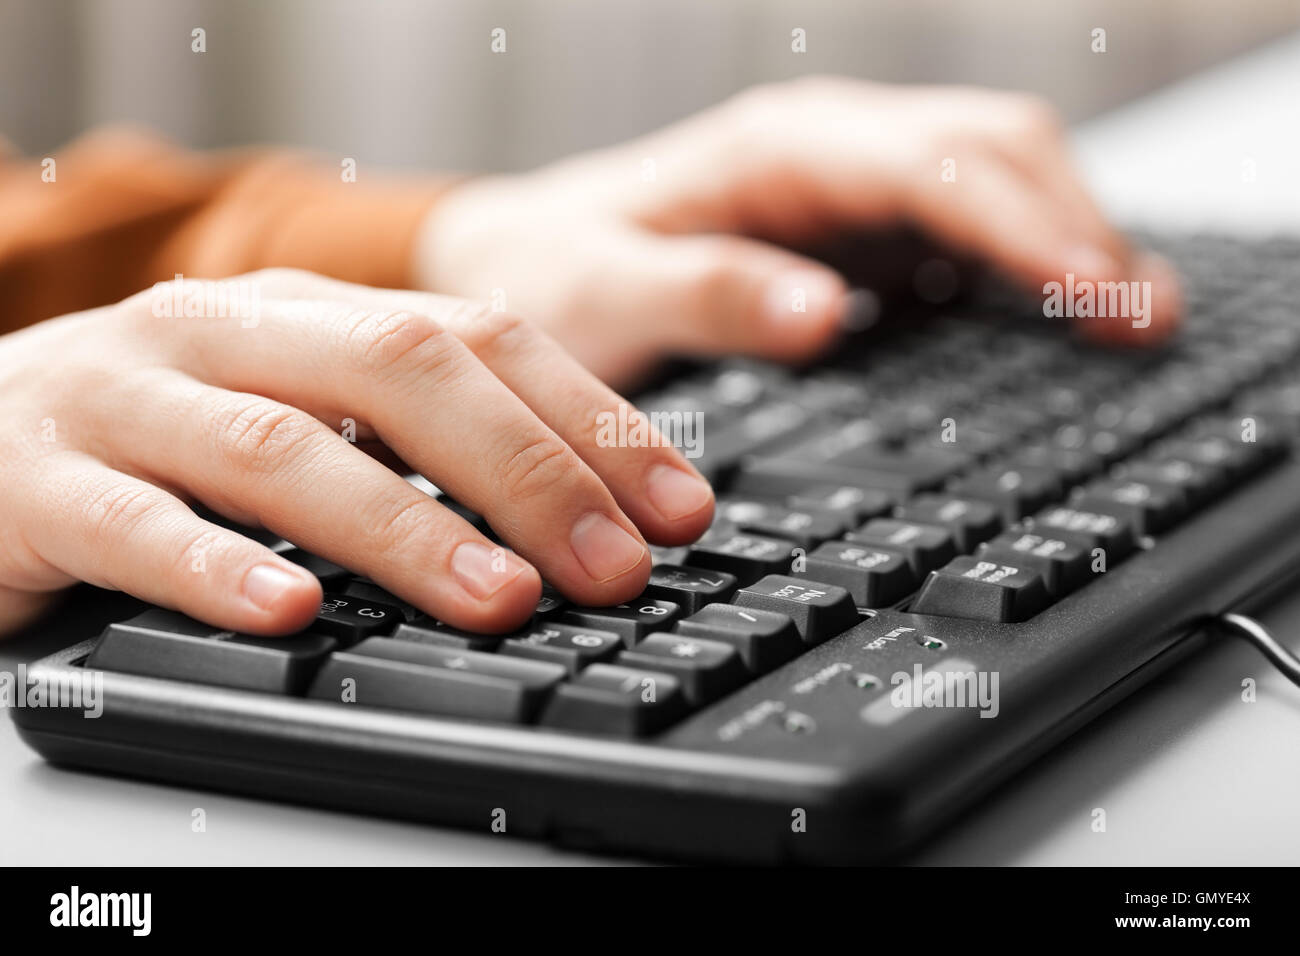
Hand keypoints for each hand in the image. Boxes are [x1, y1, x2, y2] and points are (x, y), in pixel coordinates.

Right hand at [0, 271, 713, 635]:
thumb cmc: (163, 434)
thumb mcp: (304, 408)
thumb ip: (420, 441)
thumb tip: (581, 513)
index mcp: (309, 314)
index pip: (483, 338)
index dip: (593, 420)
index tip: (677, 508)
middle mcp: (228, 335)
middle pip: (401, 372)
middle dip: (527, 470)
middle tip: (612, 565)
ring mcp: (128, 400)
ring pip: (282, 450)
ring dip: (405, 527)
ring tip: (498, 597)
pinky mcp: (34, 482)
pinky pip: (132, 526)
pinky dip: (217, 569)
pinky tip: (291, 614)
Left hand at [417, 77, 1180, 386]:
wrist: (519, 263)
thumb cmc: (550, 274)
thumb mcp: (602, 290)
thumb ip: (704, 296)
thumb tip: (823, 314)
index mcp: (777, 151)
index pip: (935, 167)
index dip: (1025, 224)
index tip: (1091, 291)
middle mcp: (826, 152)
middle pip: (992, 156)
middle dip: (1077, 228)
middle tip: (1143, 323)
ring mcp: (846, 190)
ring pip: (995, 183)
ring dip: (1070, 240)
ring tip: (1134, 321)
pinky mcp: (852, 233)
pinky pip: (966, 229)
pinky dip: (1028, 264)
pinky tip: (1060, 316)